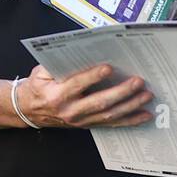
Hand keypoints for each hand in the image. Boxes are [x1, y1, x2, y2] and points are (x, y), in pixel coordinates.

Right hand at [16, 62, 154, 128]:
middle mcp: (71, 110)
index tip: (109, 68)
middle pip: (100, 102)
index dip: (93, 77)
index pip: (77, 85)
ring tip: (147, 95)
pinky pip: (112, 124)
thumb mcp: (41, 72)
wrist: (30, 110)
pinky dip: (130, 120)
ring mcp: (82, 120)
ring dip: (131, 105)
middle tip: (138, 81)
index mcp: (57, 95)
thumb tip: (81, 51)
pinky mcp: (89, 125)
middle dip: (121, 92)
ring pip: (110, 115)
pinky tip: (145, 115)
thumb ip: (58, 64)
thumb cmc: (39, 87)